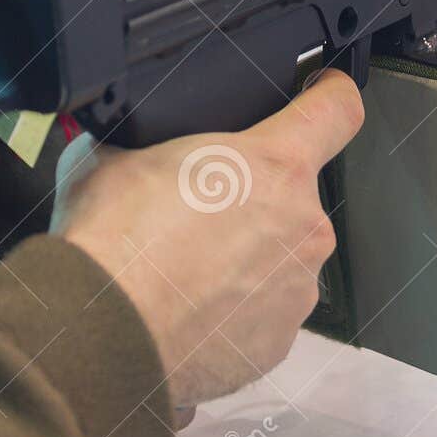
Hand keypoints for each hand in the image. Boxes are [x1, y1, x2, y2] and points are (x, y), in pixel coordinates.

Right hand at [49, 70, 364, 408]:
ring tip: (182, 268)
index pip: (336, 110)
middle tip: (194, 213)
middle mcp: (302, 227)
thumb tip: (123, 137)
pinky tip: (187, 307)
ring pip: (277, 259)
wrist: (101, 334)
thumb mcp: (116, 154)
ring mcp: (296, 290)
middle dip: (251, 200)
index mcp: (276, 167)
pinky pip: (262, 314)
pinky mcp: (277, 343)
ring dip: (242, 259)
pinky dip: (232, 311)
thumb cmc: (113, 245)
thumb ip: (145, 137)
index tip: (323, 93)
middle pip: (292, 196)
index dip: (330, 94)